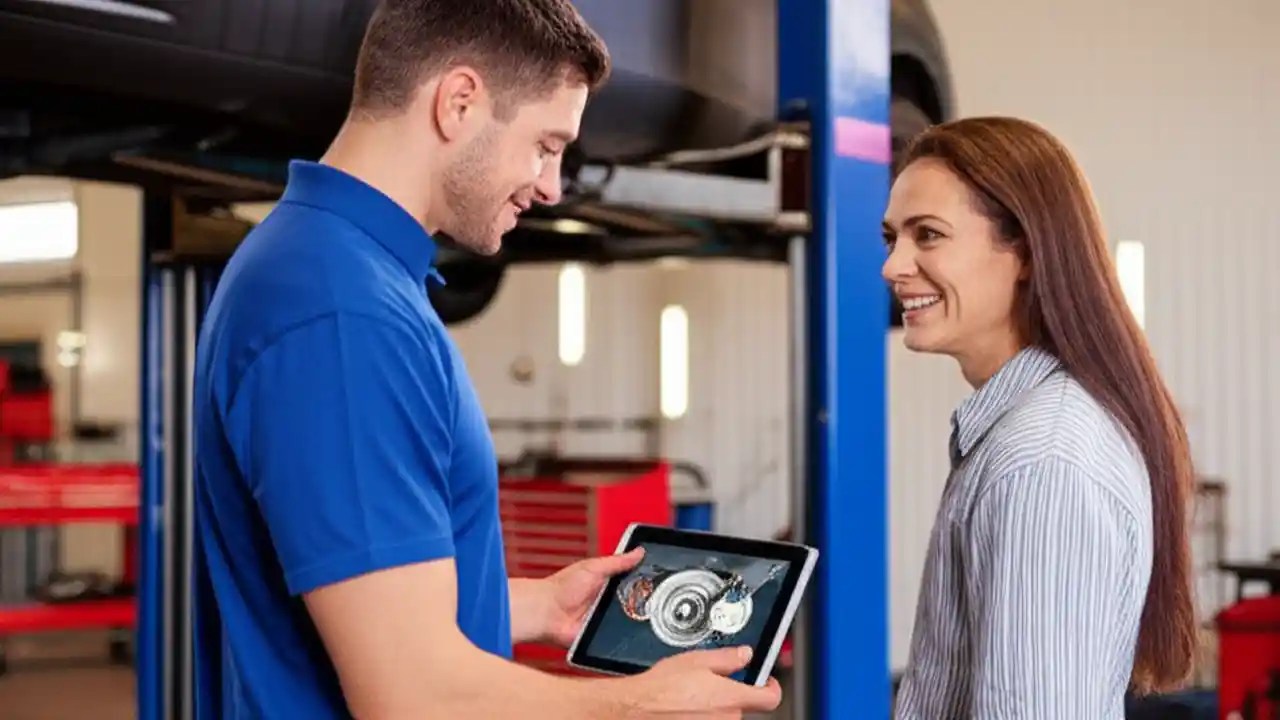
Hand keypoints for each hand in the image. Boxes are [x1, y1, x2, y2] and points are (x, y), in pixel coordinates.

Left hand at [524, 547, 645, 646]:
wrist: (547, 613)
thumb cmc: (562, 588)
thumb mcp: (594, 568)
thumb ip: (617, 561)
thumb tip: (639, 551)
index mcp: (606, 583)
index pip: (632, 582)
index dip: (646, 582)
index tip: (661, 580)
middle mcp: (608, 602)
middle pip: (635, 603)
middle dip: (644, 602)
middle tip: (657, 600)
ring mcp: (605, 620)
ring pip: (631, 621)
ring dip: (636, 619)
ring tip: (647, 616)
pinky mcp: (602, 637)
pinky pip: (618, 639)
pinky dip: (625, 637)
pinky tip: (633, 634)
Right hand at [612, 646, 782, 718]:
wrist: (637, 709)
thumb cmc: (662, 688)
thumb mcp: (697, 660)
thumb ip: (727, 658)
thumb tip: (745, 655)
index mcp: (731, 698)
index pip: (770, 698)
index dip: (771, 687)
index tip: (766, 680)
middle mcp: (728, 719)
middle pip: (742, 705)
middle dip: (730, 693)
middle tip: (709, 682)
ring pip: (724, 715)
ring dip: (714, 706)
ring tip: (691, 695)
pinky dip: (701, 714)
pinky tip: (685, 706)